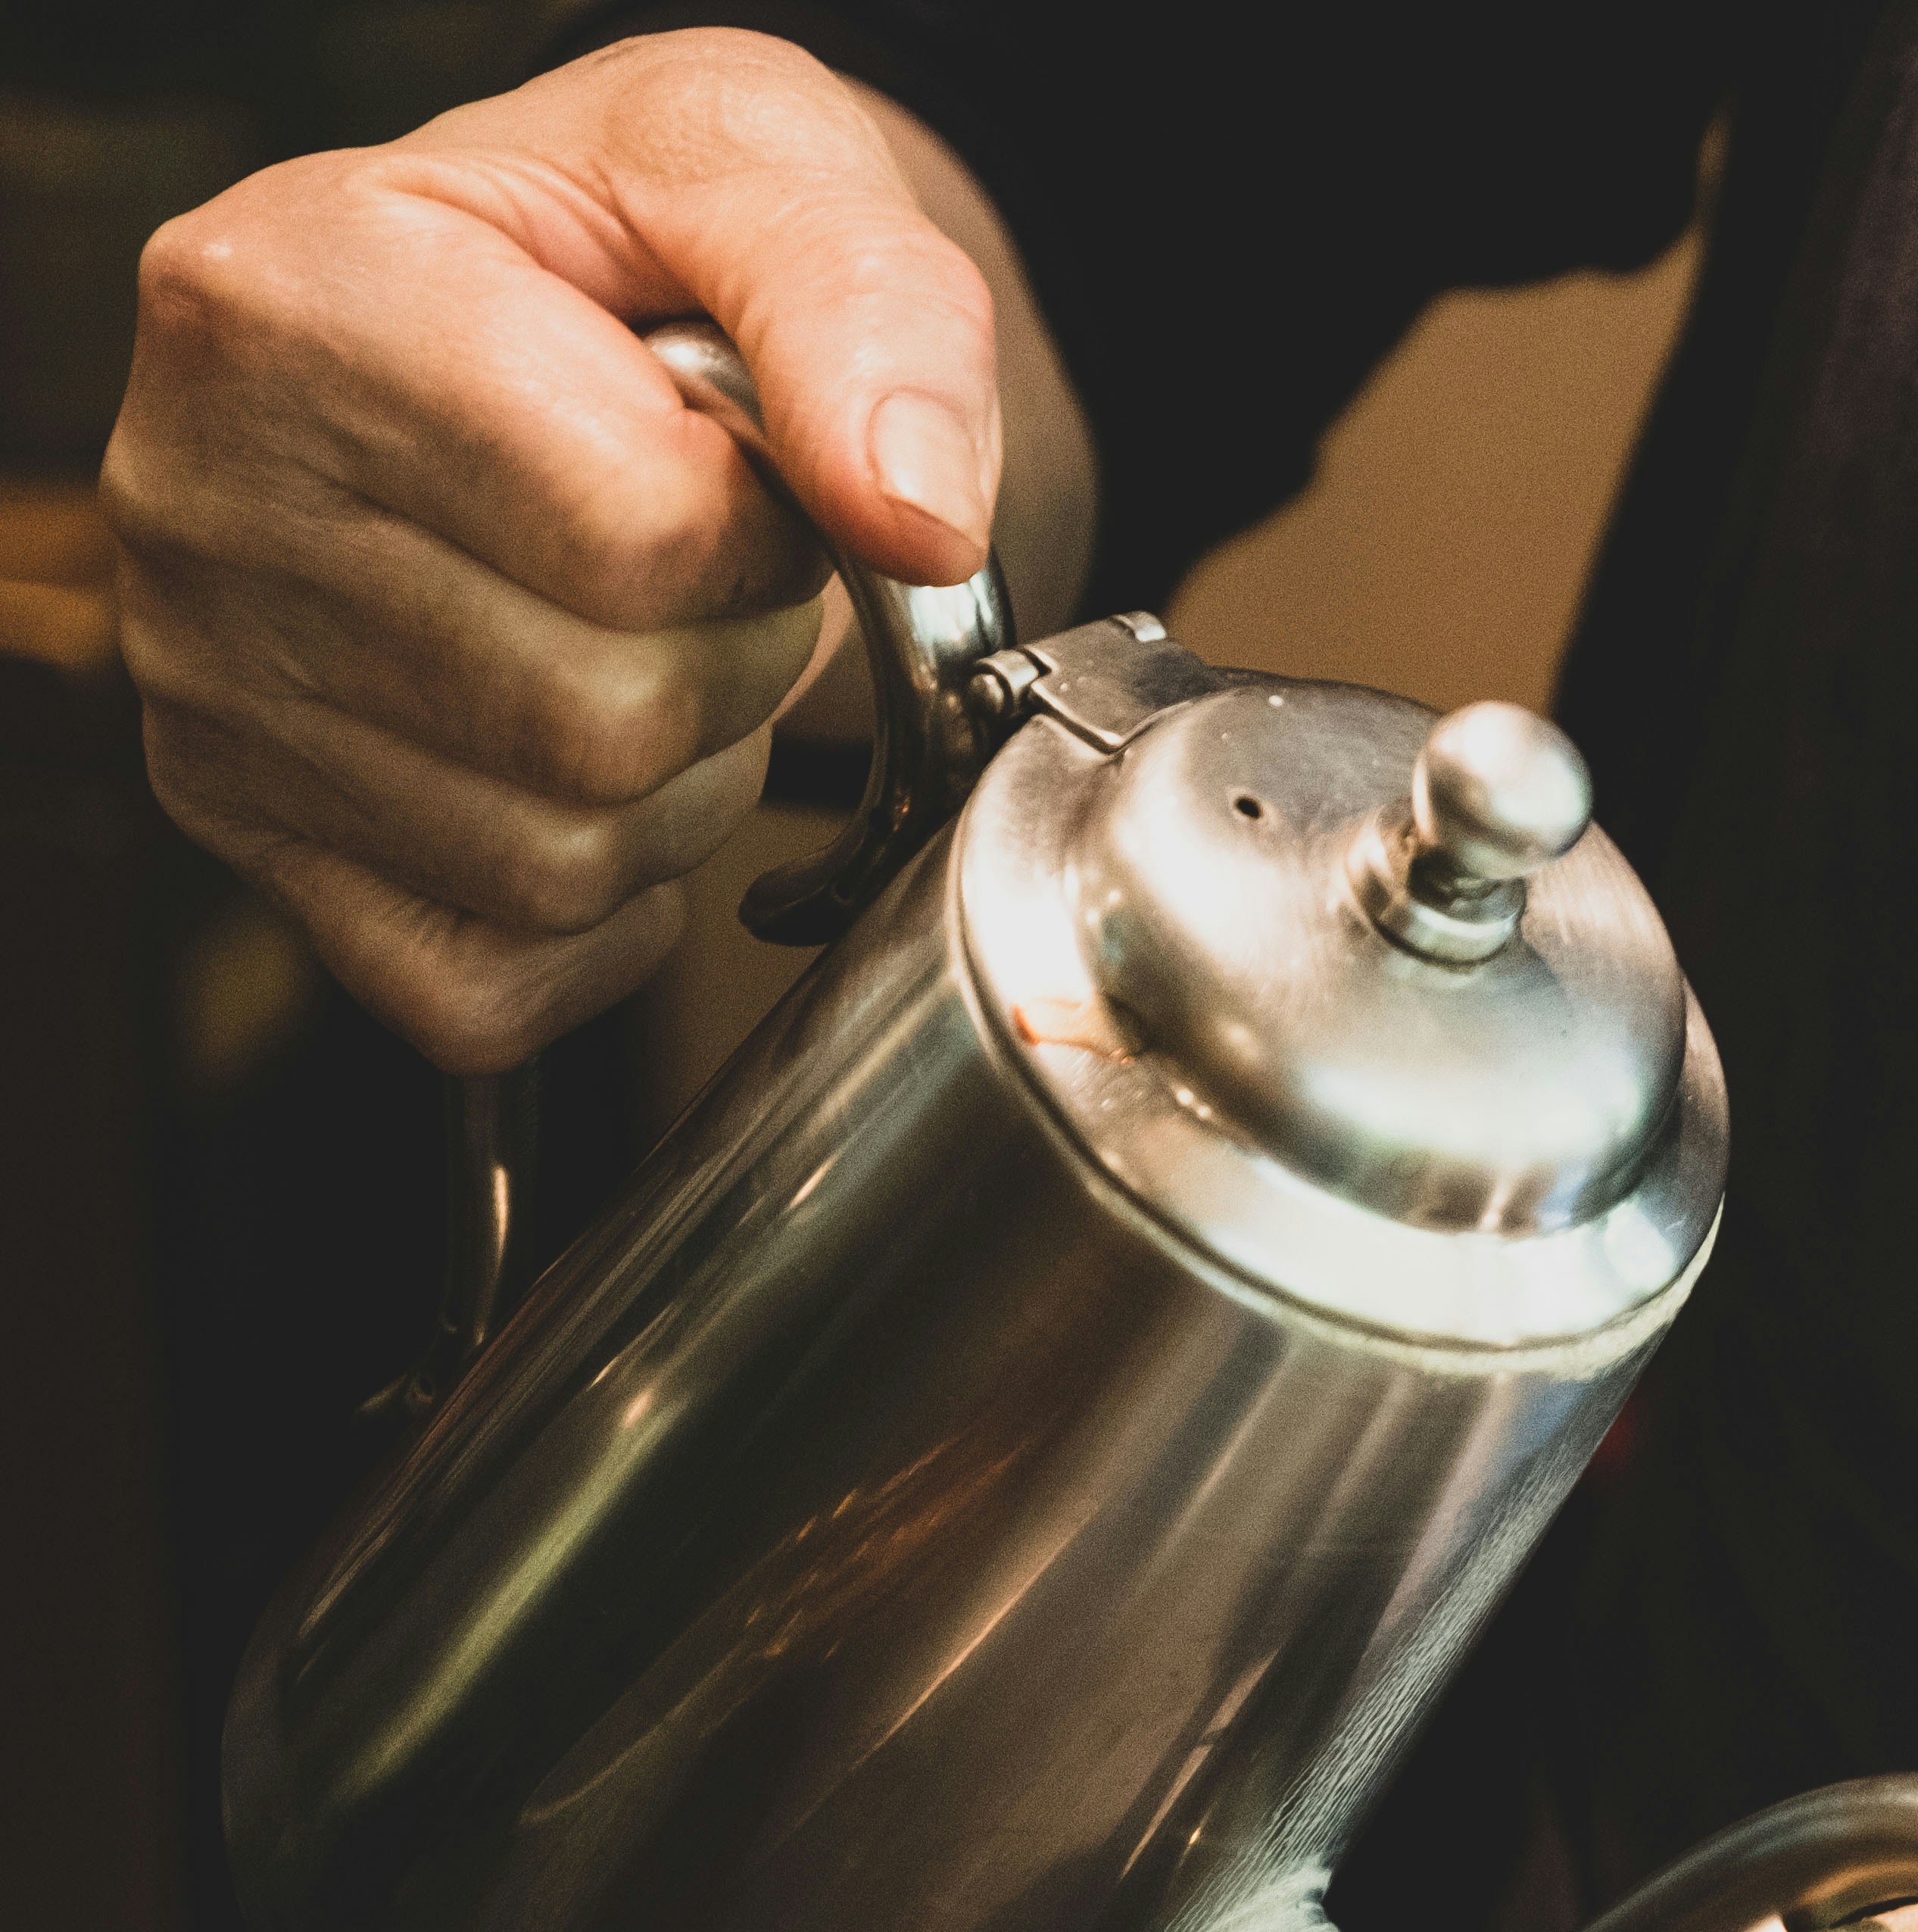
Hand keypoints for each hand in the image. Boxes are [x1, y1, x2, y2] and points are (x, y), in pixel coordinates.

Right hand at [103, 32, 998, 1070]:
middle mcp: (204, 492)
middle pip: (604, 720)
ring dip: (678, 778)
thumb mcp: (764, 166)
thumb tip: (913, 518)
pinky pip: (487, 978)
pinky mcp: (247, 825)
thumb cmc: (638, 238)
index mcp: (297, 293)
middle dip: (728, 657)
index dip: (766, 526)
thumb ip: (868, 312)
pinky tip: (581, 762)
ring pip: (561, 858)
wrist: (554, 294)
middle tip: (693, 563)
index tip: (734, 457)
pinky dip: (595, 912)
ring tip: (630, 630)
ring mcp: (205, 681)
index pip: (639, 535)